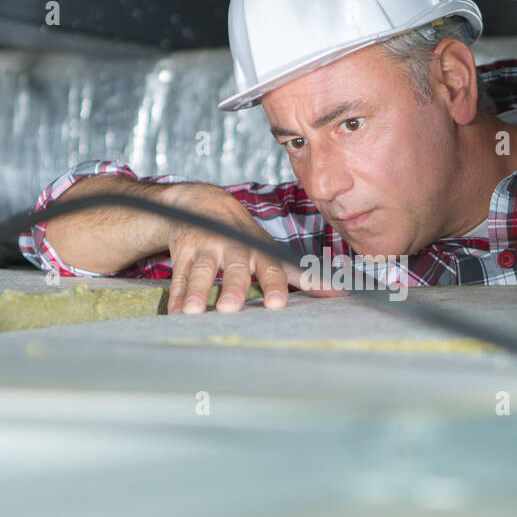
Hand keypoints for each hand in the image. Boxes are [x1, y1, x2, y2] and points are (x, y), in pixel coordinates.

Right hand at [163, 184, 343, 313]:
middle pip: (234, 269)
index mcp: (259, 250)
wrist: (202, 203)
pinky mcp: (183, 251)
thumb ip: (303, 276)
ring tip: (193, 313)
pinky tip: (175, 313)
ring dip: (197, 292)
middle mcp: (234, 247)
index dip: (274, 285)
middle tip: (230, 308)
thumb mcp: (273, 251)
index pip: (270, 268)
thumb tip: (341, 293)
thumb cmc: (244, 237)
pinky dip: (177, 295)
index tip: (276, 304)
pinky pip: (179, 275)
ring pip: (201, 271)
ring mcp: (206, 247)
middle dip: (233, 287)